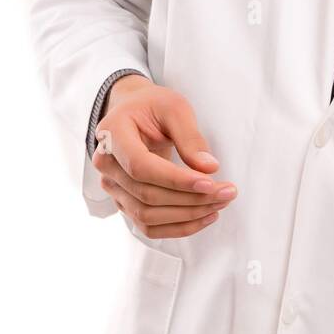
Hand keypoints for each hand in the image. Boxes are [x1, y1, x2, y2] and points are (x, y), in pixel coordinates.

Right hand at [92, 76, 237, 237]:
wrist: (134, 113)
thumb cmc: (153, 106)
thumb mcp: (175, 108)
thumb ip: (190, 137)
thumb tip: (209, 169)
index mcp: (112, 134)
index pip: (140, 167)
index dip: (175, 179)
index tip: (209, 182)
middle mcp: (106, 164)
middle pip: (147, 195)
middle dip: (191, 198)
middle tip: (227, 192)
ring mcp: (113, 186)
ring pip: (147, 215)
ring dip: (188, 215)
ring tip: (220, 202)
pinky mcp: (124, 202)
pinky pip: (149, 226)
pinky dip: (178, 227)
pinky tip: (205, 216)